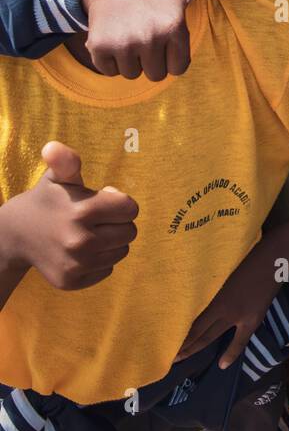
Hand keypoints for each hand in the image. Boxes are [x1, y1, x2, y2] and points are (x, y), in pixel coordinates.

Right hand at [3, 143, 137, 290]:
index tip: (103, 200)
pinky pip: (107, 269)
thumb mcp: (57, 177)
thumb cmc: (47, 200)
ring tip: (89, 233)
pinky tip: (80, 251)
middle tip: (96, 218)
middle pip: (130, 232)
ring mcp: (76, 265)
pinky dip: (99, 260)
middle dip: (118, 223)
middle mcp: (80, 241)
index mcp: (81, 211)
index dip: (119, 202)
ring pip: (121, 252)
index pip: (130, 209)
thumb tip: (52, 148)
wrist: (16, 235)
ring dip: (111, 242)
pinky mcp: (72, 282)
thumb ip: (64, 161)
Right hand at [81, 0, 230, 80]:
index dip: (171, 56)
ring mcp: (125, 43)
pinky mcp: (100, 46)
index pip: (178, 68)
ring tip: (128, 34)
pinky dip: (109, 61)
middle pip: (156, 75)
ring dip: (130, 61)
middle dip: (151, 60)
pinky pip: (109, 72)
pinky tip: (112, 37)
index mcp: (174, 26)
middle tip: (144, 35)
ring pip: (132, 74)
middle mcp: (151, 36)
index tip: (164, 37)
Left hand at [175, 235, 286, 368]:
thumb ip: (209, 284)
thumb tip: (193, 295)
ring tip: (181, 359)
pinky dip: (231, 353)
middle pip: (198, 331)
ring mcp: (238, 316)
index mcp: (214, 295)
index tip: (165, 340)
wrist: (274, 259)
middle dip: (183, 345)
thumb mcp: (222, 269)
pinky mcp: (252, 320)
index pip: (192, 321)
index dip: (179, 334)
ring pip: (212, 336)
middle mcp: (223, 309)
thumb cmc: (246, 256)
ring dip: (196, 348)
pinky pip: (240, 341)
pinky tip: (222, 365)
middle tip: (168, 357)